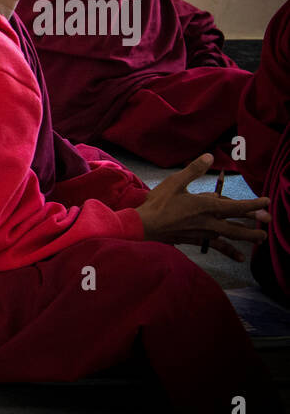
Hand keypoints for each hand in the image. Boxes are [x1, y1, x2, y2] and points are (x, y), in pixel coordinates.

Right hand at [135, 154, 269, 260]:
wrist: (143, 226)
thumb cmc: (158, 203)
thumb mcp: (175, 182)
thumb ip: (194, 170)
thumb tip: (209, 156)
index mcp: (205, 206)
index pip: (236, 206)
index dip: (253, 204)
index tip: (266, 202)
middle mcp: (208, 221)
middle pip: (237, 223)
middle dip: (254, 223)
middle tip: (269, 221)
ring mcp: (203, 232)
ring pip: (229, 234)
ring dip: (246, 236)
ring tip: (261, 238)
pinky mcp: (196, 239)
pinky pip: (216, 246)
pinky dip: (229, 251)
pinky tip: (240, 257)